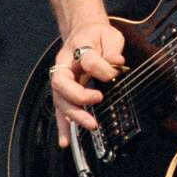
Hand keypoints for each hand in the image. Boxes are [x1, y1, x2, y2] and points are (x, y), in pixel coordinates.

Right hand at [50, 18, 126, 148]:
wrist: (83, 34)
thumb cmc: (97, 36)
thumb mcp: (109, 35)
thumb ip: (112, 48)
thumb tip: (116, 62)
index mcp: (75, 48)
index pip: (85, 57)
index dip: (101, 66)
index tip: (114, 72)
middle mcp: (63, 65)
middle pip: (62, 83)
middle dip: (78, 95)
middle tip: (98, 99)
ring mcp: (62, 81)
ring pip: (60, 100)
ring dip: (74, 114)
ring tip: (91, 125)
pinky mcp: (64, 93)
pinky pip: (61, 111)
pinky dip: (63, 128)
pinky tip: (65, 142)